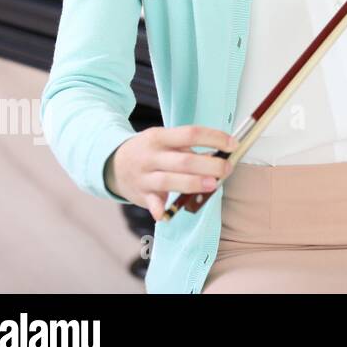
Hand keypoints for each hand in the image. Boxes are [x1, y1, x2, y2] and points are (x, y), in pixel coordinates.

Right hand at [107, 125, 239, 220]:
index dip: (214, 138)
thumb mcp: (164, 140)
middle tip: (227, 168)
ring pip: (168, 181)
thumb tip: (217, 157)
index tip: (233, 145)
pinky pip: (150, 202)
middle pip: (182, 160)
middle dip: (208, 165)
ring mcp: (144, 176)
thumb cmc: (150, 151)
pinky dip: (158, 208)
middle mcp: (150, 156)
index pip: (190, 134)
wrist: (113, 164)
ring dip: (192, 183)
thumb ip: (187, 148)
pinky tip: (166, 213)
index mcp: (159, 137)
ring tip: (213, 184)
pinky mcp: (140, 195)